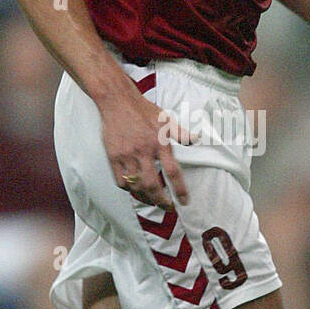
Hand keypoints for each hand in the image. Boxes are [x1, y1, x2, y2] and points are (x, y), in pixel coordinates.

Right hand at [100, 89, 194, 209]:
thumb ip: (181, 132)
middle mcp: (143, 152)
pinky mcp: (113, 157)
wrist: (117, 101)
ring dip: (145, 197)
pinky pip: (120, 181)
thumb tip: (196, 139)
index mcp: (159, 143)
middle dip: (161, 200)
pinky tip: (134, 188)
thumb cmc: (143, 109)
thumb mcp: (166, 119)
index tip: (184, 202)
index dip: (179, 189)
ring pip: (136, 186)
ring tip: (152, 200)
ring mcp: (126, 155)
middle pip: (152, 185)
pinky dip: (128, 188)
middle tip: (167, 207)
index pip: (172, 172)